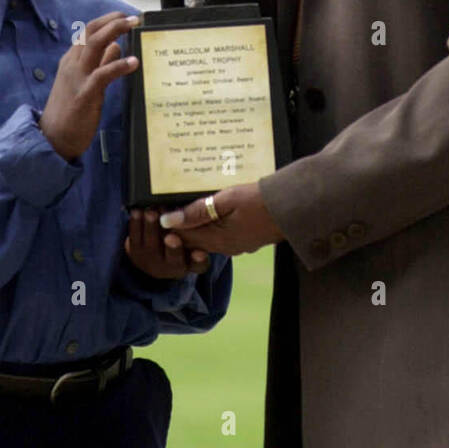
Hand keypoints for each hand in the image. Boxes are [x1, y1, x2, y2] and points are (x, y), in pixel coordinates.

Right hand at [39, 11, 138, 161]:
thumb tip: (116, 45)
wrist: (51, 139)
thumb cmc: (69, 112)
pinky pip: (102, 74)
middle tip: (135, 17)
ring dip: (115, 31)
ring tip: (134, 26)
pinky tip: (134, 62)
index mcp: (71, 60)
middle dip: (113, 20)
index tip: (125, 16)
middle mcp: (72, 64)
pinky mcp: (84, 94)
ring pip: (94, 44)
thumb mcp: (84, 82)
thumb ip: (100, 63)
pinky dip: (119, 65)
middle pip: (91, 32)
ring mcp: (77, 78)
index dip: (107, 20)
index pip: (88, 31)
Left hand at [124, 208, 210, 278]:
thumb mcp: (194, 235)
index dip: (199, 260)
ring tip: (151, 213)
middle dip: (173, 248)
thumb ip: (200, 227)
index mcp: (191, 264)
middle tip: (171, 236)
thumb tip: (203, 215)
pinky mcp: (136, 255)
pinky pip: (134, 241)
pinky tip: (137, 212)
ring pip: (152, 248)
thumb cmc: (182, 236)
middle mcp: (172, 268)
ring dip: (151, 229)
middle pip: (174, 260)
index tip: (200, 252)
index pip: (199, 265)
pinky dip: (135, 225)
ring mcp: (153, 263)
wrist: (154, 248)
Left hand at [158, 183, 283, 256]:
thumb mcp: (227, 200)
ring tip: (182, 207)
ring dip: (193, 226)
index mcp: (217, 239)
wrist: (293, 208)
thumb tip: (168, 220)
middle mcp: (225, 247)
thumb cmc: (261, 200)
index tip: (155, 207)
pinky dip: (208, 227)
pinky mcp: (244, 241)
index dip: (168, 223)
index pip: (183, 235)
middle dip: (178, 226)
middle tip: (163, 206)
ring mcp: (236, 246)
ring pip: (205, 239)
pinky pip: (219, 237)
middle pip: (192, 239)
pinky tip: (207, 213)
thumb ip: (197, 211)